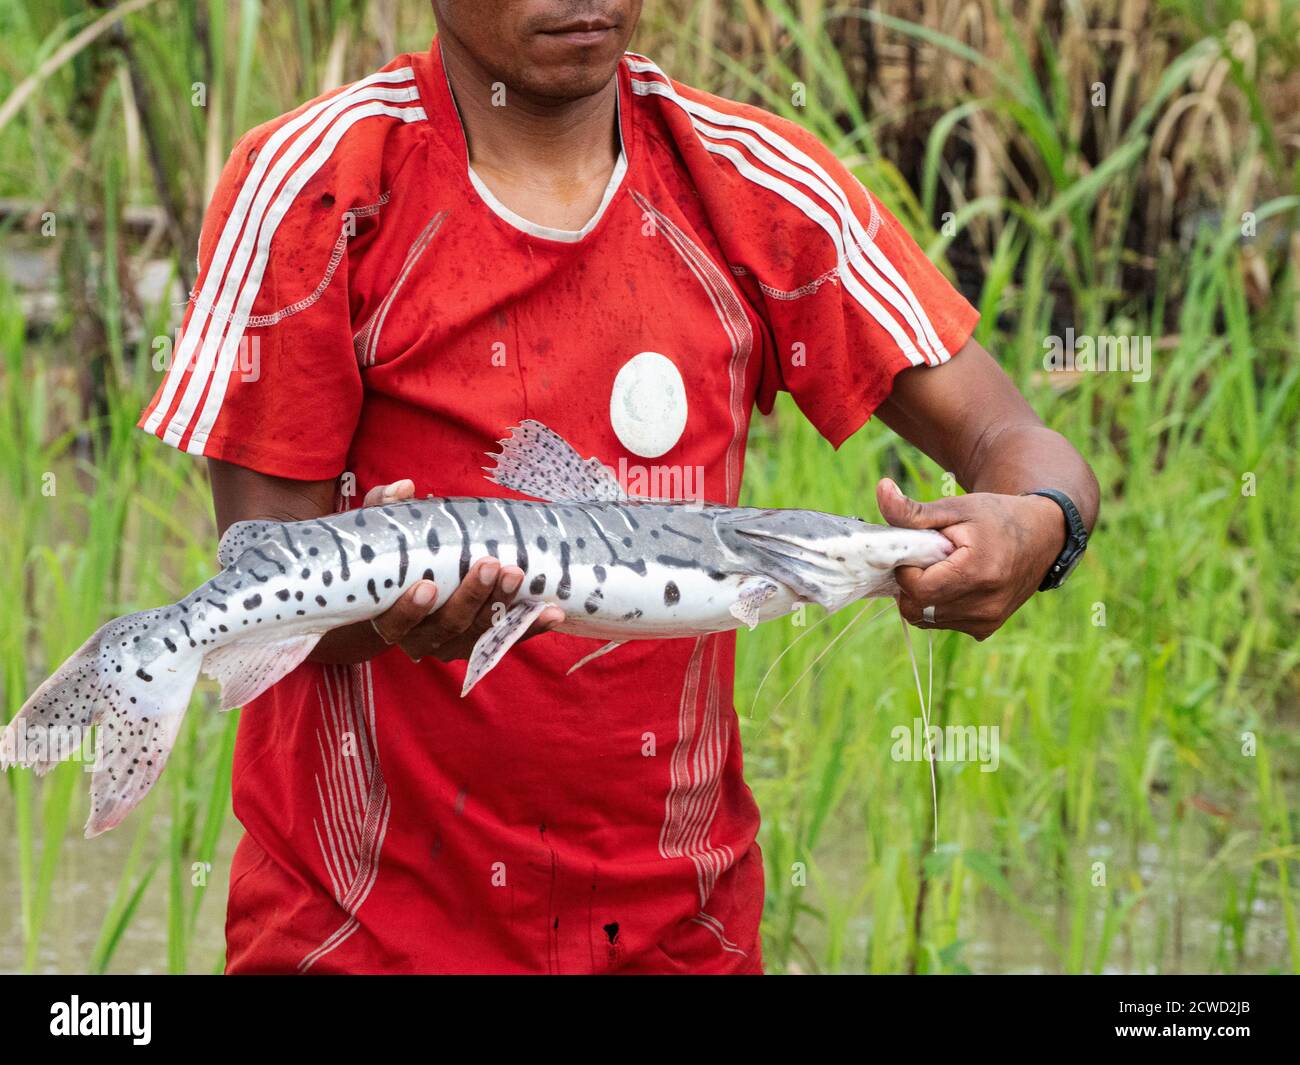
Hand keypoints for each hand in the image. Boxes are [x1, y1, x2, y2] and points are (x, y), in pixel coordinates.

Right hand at [362, 479, 563, 661]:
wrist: (401, 596)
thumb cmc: (391, 559)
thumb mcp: (378, 533)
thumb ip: (384, 508)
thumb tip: (404, 486)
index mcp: (389, 618)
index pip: (396, 622)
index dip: (411, 609)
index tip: (428, 585)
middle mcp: (420, 639)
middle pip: (448, 626)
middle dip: (472, 597)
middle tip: (491, 564)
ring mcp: (453, 645)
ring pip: (480, 632)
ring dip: (502, 606)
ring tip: (518, 575)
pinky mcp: (482, 645)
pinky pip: (508, 638)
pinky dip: (531, 626)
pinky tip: (553, 613)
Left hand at [876, 478, 1065, 640]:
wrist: (1042, 536)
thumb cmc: (996, 517)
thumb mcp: (956, 507)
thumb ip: (914, 509)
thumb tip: (881, 489)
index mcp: (976, 572)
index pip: (916, 588)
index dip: (906, 570)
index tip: (917, 552)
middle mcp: (984, 604)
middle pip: (917, 608)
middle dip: (911, 585)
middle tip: (926, 561)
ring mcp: (986, 620)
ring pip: (926, 619)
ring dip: (924, 596)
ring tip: (944, 570)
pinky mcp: (986, 629)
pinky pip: (943, 623)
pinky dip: (939, 606)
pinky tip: (955, 584)